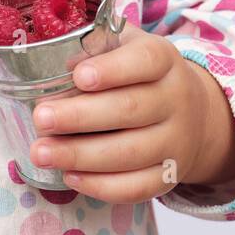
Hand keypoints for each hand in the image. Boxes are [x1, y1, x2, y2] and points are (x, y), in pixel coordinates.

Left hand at [28, 22, 234, 201]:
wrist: (193, 113)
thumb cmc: (139, 73)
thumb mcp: (124, 47)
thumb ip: (94, 48)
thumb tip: (56, 66)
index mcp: (163, 59)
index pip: (144, 61)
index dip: (112, 70)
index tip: (78, 76)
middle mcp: (176, 100)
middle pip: (130, 110)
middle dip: (79, 117)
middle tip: (41, 119)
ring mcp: (176, 142)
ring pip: (130, 154)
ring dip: (80, 156)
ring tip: (41, 153)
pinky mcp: (170, 177)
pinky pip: (137, 188)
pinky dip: (101, 186)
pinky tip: (70, 176)